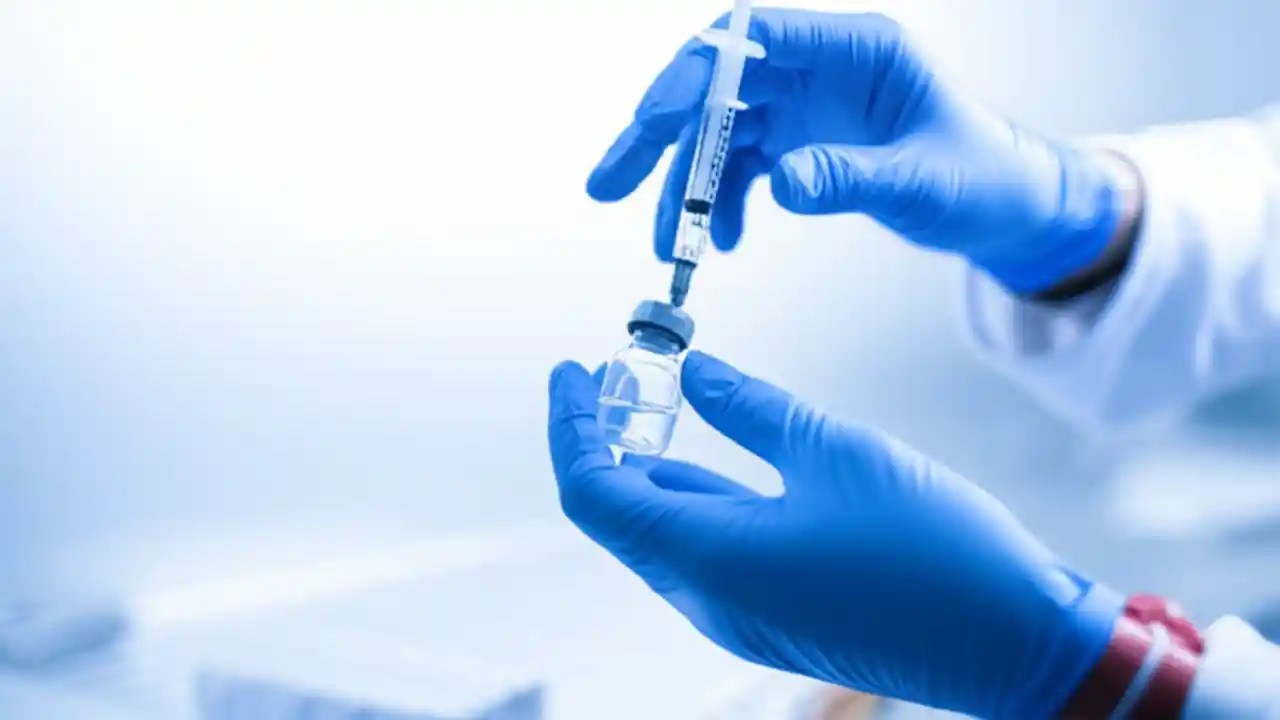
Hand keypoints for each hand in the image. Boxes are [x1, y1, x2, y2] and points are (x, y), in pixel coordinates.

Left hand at [547, 352, 1120, 717]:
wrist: (1011, 642)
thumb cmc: (933, 552)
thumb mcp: (834, 451)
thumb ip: (750, 409)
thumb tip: (695, 373)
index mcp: (708, 559)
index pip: (592, 493)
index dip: (570, 426)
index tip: (572, 370)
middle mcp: (708, 598)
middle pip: (619, 514)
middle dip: (605, 439)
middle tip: (620, 371)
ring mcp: (739, 613)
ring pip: (662, 532)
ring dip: (650, 468)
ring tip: (660, 400)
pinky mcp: (771, 614)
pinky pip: (705, 550)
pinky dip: (693, 496)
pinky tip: (713, 454)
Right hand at [587, 10, 1122, 293]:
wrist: (1004, 204)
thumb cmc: (982, 175)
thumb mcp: (922, 182)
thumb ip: (851, 179)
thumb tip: (780, 187)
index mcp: (853, 49)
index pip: (750, 36)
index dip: (693, 73)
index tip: (652, 120)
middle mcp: (816, 68)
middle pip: (714, 85)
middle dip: (659, 133)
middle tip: (609, 182)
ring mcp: (803, 106)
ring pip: (718, 134)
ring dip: (685, 188)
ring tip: (667, 246)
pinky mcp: (799, 144)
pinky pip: (741, 169)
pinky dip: (723, 206)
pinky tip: (723, 245)